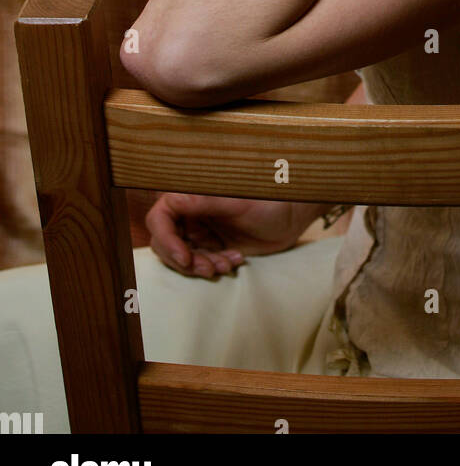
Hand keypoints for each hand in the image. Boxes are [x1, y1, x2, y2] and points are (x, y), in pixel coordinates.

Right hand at [145, 193, 318, 277]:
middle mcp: (192, 214)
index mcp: (193, 196)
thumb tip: (172, 200)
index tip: (185, 258)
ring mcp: (202, 232)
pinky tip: (237, 260)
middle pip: (167, 243)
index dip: (166, 240)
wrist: (294, 214)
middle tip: (210, 268)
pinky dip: (215, 266)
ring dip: (201, 266)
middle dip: (185, 260)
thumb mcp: (238, 201)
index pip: (160, 218)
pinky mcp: (214, 247)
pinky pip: (202, 264)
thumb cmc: (269, 199)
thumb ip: (204, 201)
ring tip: (227, 264)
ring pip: (183, 258)